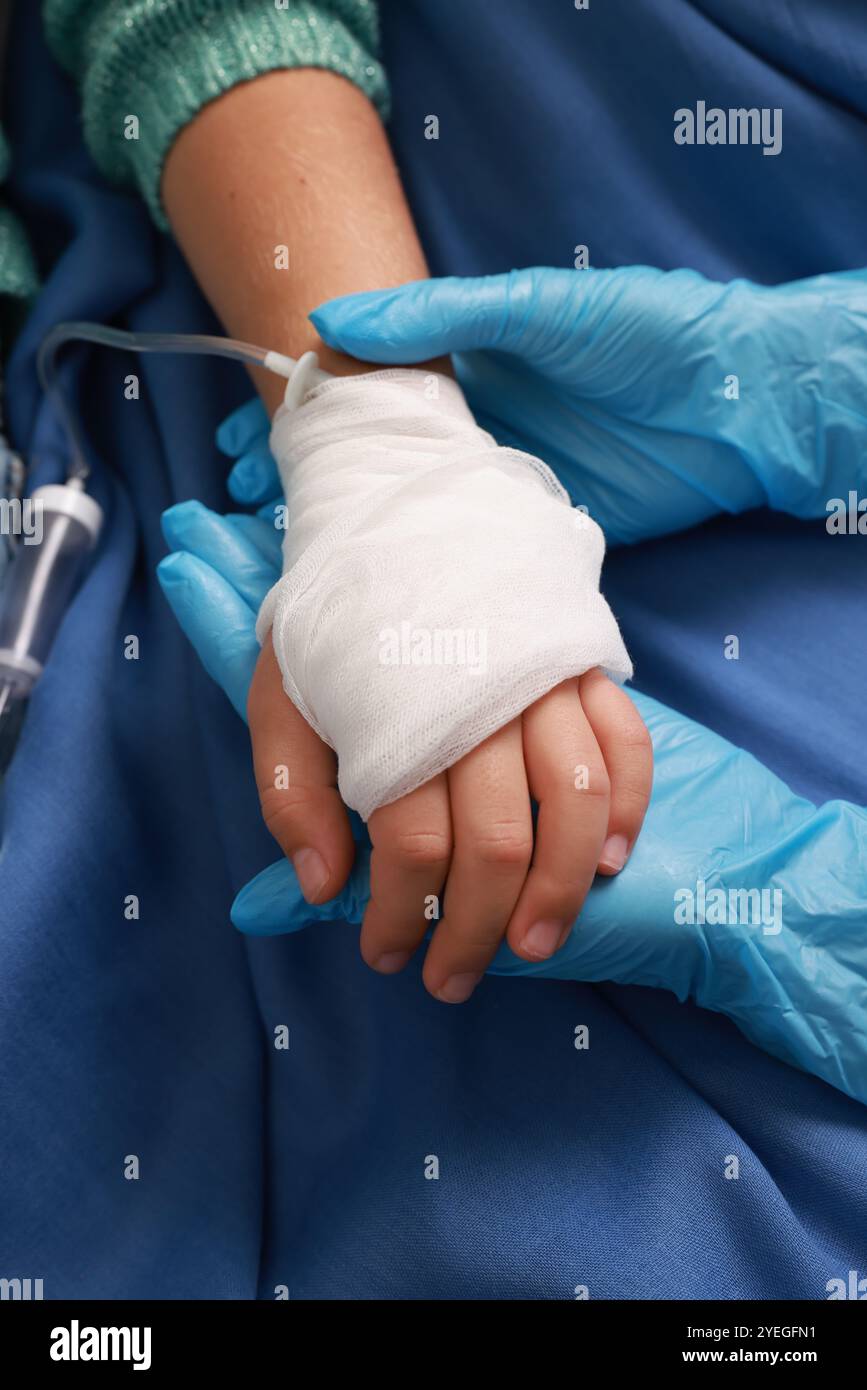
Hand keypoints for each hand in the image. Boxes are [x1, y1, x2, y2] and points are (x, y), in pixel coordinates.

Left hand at [245, 607, 650, 1006]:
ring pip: (576, 804)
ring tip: (536, 942)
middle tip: (455, 979)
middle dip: (475, 930)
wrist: (395, 516)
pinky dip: (629, 808)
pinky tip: (610, 862)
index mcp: (397, 716)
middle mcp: (480, 703)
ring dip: (561, 889)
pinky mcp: (585, 664)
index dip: (399, 917)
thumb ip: (293, 795)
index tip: (388, 954)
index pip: (410, 846)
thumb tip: (324, 889)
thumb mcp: (280, 702)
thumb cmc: (336, 629)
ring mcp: (544, 682)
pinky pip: (628, 745)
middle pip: (496, 842)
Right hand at [299, 265, 866, 542]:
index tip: (242, 437)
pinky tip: (378, 591)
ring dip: (357, 536)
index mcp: (464, 372)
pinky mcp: (534, 540)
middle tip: (250, 502)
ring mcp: (499, 492)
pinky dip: (428, 576)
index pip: (367, 393)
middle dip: (313, 483)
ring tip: (294, 554)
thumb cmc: (643, 334)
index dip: (308, 414)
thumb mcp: (536, 308)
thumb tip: (329, 321)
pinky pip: (470, 562)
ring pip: (413, 518)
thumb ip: (440, 315)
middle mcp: (471, 435)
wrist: (739, 405)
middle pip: (376, 463)